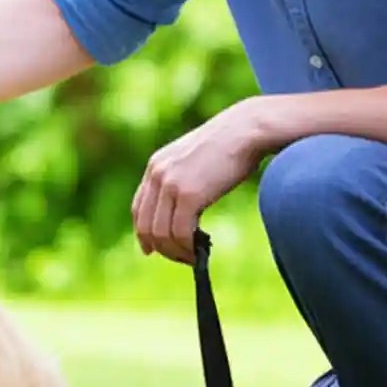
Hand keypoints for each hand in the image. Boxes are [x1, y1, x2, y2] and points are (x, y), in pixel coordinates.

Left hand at [131, 97, 280, 262]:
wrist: (247, 129)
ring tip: (191, 257)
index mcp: (156, 165)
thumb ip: (181, 178)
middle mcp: (157, 174)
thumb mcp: (193, 158)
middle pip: (146, 225)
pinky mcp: (189, 194)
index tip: (150, 249)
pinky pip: (180, 231)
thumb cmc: (229, 144)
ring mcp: (171, 184)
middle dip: (160, 248)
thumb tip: (183, 206)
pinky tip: (198, 252)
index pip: (139, 208)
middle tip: (179, 257)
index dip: (142, 233)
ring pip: (161, 232)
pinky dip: (187, 248)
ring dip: (175, 251)